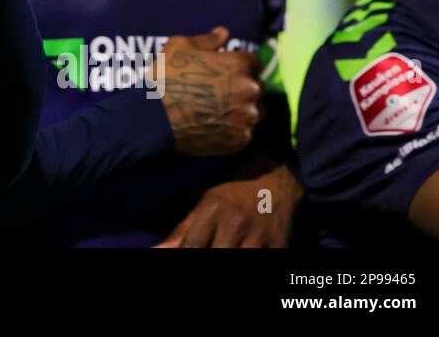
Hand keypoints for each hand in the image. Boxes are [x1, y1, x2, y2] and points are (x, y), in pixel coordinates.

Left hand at [155, 161, 301, 246]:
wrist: (277, 179)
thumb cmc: (234, 192)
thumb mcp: (205, 203)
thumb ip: (183, 230)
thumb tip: (158, 249)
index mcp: (213, 209)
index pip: (192, 245)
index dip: (187, 253)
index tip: (188, 252)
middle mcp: (236, 222)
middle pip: (216, 255)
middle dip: (210, 256)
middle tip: (211, 247)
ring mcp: (259, 235)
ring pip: (239, 260)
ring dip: (232, 257)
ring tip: (226, 247)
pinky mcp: (280, 245)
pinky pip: (264, 260)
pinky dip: (253, 258)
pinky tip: (244, 249)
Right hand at [158, 26, 261, 156]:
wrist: (153, 117)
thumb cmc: (165, 77)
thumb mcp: (179, 47)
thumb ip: (207, 40)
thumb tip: (224, 32)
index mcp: (239, 64)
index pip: (254, 62)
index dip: (239, 65)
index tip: (226, 71)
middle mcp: (250, 90)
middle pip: (256, 87)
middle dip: (242, 87)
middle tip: (220, 92)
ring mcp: (247, 117)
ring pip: (254, 111)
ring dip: (242, 109)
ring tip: (219, 112)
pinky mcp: (240, 139)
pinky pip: (245, 132)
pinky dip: (234, 129)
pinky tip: (216, 126)